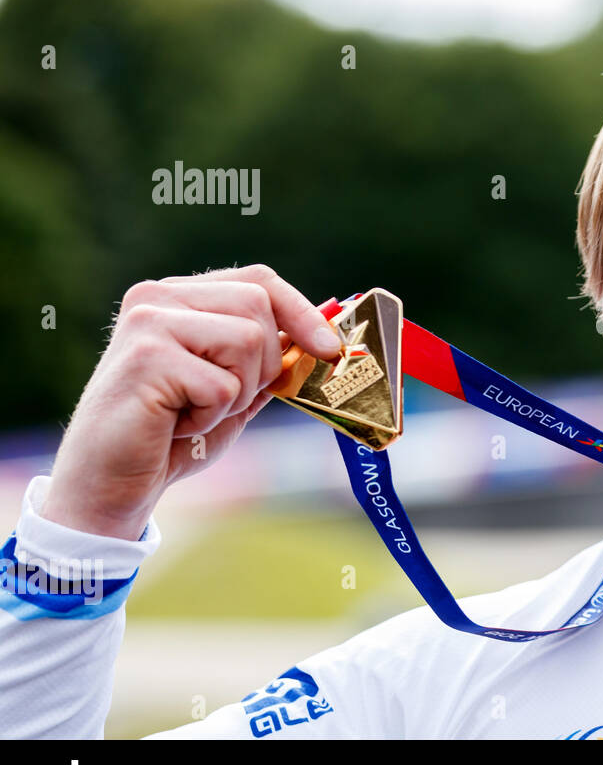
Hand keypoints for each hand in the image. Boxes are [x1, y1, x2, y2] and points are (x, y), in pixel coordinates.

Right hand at [41, 265, 342, 540]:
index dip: (303, 312)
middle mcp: (158, 297)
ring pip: (248, 341)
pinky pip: (223, 385)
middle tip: (225, 400)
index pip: (259, 280)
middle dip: (265, 366)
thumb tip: (326, 339)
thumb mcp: (235, 390)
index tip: (330, 349)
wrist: (111, 484)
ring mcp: (148, 322)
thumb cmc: (172, 437)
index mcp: (180, 296)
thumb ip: (270, 360)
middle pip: (260, 307)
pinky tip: (175, 425)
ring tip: (194, 411)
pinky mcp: (146, 358)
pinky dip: (211, 417)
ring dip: (237, 393)